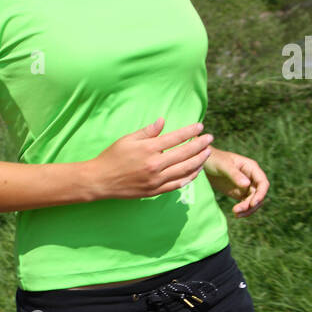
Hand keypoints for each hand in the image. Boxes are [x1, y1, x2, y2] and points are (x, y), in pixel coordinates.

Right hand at [90, 119, 212, 199]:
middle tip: (210, 139)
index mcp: (148, 149)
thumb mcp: (127, 139)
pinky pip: (177, 184)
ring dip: (199, 161)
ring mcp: (156, 180)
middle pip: (184, 154)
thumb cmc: (112, 157)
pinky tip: (196, 171)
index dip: (190, 132)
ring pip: (185, 170)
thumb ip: (147, 131)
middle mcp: (155, 165)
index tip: (200, 127)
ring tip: (207, 153)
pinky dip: (189, 178)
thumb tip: (163, 121)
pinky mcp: (155, 191)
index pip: (176, 138)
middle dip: (200, 145)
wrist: (100, 180)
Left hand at [203, 146, 268, 214]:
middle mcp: (251, 178)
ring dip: (247, 209)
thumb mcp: (223, 165)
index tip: (253, 203)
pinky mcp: (238, 193)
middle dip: (251, 204)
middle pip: (258, 195)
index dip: (261, 194)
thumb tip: (247, 185)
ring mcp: (246, 186)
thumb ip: (234, 174)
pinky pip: (245, 203)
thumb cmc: (214, 159)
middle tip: (237, 210)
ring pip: (253, 201)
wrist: (203, 163)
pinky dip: (243, 210)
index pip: (263, 183)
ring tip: (236, 214)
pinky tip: (236, 214)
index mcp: (251, 168)